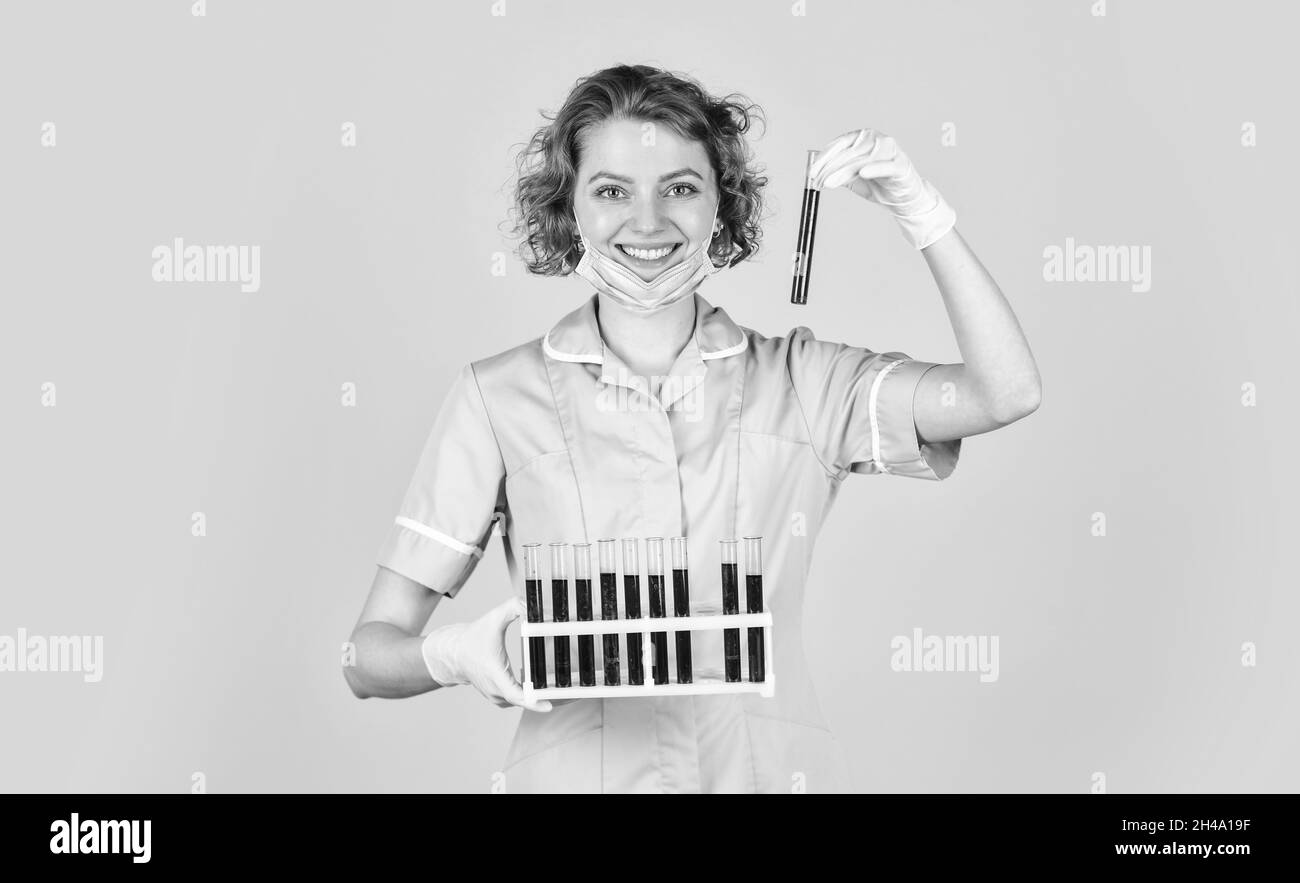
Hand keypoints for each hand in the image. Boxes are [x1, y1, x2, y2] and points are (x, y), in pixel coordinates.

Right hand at [421, 596, 552, 712]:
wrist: (454, 653)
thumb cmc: (473, 638)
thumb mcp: (494, 618)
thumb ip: (514, 607)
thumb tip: (533, 604)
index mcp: (495, 674)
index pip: (515, 695)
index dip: (532, 702)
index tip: (548, 705)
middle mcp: (496, 690)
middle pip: (524, 701)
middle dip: (546, 697)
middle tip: (569, 694)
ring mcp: (496, 696)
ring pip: (522, 701)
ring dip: (538, 696)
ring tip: (560, 689)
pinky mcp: (498, 697)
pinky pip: (518, 700)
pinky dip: (529, 695)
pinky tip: (541, 685)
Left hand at [807, 128, 955, 249]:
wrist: (902, 199)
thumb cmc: (878, 184)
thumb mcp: (852, 178)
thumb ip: (837, 172)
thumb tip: (815, 173)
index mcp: (863, 138)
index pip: (840, 144)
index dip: (824, 158)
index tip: (811, 172)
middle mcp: (876, 139)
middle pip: (848, 152)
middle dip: (829, 168)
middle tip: (816, 182)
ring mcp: (890, 150)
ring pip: (862, 159)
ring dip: (843, 172)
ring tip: (829, 183)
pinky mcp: (901, 165)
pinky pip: (886, 166)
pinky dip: (875, 168)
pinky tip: (863, 173)